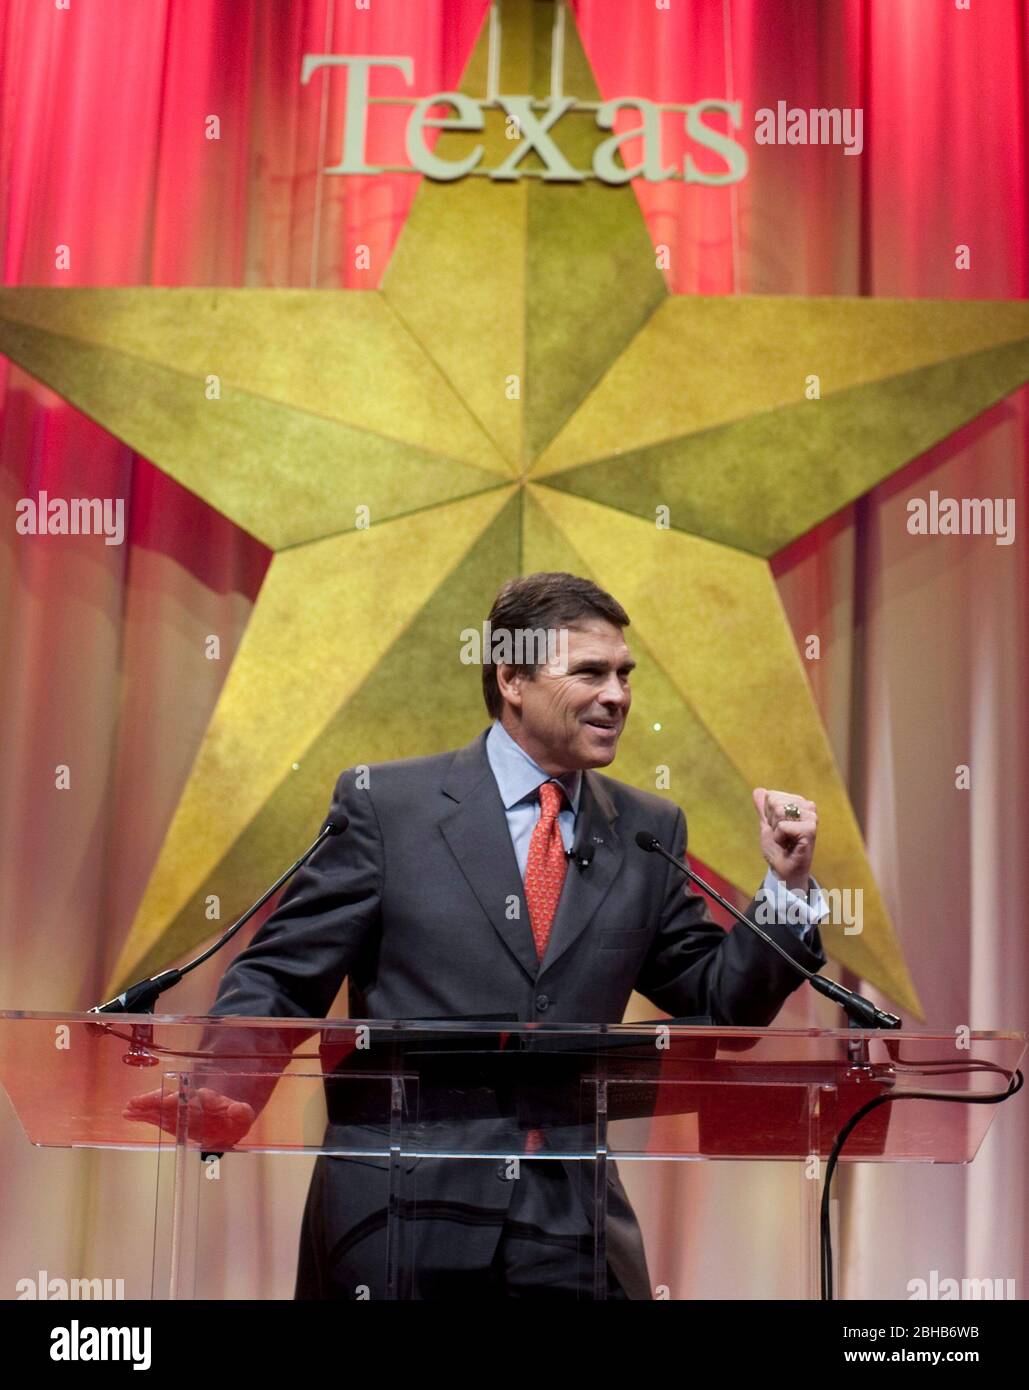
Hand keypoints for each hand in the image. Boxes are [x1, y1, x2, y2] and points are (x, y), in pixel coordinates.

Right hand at [123, 1086, 254, 1147]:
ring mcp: (179, 1110)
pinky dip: (144, 1115)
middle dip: (154, 1101)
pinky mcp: (172, 1119)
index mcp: (207, 1100)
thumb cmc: (236, 1119)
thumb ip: (242, 1114)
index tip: (166, 1101)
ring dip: (145, 1107)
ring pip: (160, 1106)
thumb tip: (237, 1109)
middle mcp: (190, 1102)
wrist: (230, 1120)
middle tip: (136, 1103)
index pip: (190, 1098)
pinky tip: (130, 1114)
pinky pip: (157, 1115)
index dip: (178, 1100)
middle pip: (170, 1100)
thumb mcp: (243, 1117)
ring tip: (128, 1109)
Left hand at [752, 787, 816, 891]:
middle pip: (774, 801)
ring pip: (779, 811)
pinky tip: (788, 845)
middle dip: (772, 822)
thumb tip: (758, 790)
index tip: (777, 829)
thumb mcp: (766, 825)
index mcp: (799, 802)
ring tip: (786, 840)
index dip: (768, 815)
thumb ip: (763, 808)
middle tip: (781, 836)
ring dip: (776, 830)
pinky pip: (783, 826)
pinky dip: (779, 837)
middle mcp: (808, 806)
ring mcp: (811, 817)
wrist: (784, 871)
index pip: (771, 795)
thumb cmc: (778, 849)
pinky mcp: (810, 829)